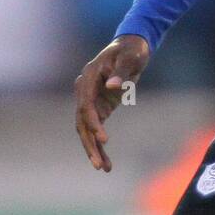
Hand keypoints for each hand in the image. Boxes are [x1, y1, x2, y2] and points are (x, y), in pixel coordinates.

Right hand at [74, 35, 149, 171]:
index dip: (92, 122)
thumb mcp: (130, 58)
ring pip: (86, 130)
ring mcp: (90, 100)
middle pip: (81, 122)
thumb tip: (112, 87)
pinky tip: (107, 161)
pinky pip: (96, 129)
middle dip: (90, 144)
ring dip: (93, 149)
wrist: (133, 46)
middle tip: (99, 164)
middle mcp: (85, 90)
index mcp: (88, 77)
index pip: (85, 104)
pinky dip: (100, 145)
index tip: (104, 138)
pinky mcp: (99, 107)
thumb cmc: (132, 50)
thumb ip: (121, 73)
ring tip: (104, 168)